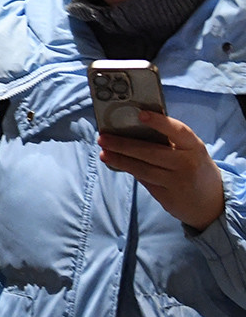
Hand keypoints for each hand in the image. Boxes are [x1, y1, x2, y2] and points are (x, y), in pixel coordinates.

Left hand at [96, 110, 224, 230]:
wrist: (212, 202)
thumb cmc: (194, 167)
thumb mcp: (190, 151)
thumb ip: (169, 141)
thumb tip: (133, 128)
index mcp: (194, 147)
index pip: (178, 131)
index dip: (160, 122)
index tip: (140, 114)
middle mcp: (187, 164)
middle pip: (150, 152)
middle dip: (123, 144)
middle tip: (103, 137)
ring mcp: (177, 182)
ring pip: (142, 169)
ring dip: (120, 160)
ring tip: (104, 152)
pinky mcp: (168, 197)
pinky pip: (144, 181)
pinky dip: (129, 170)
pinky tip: (116, 163)